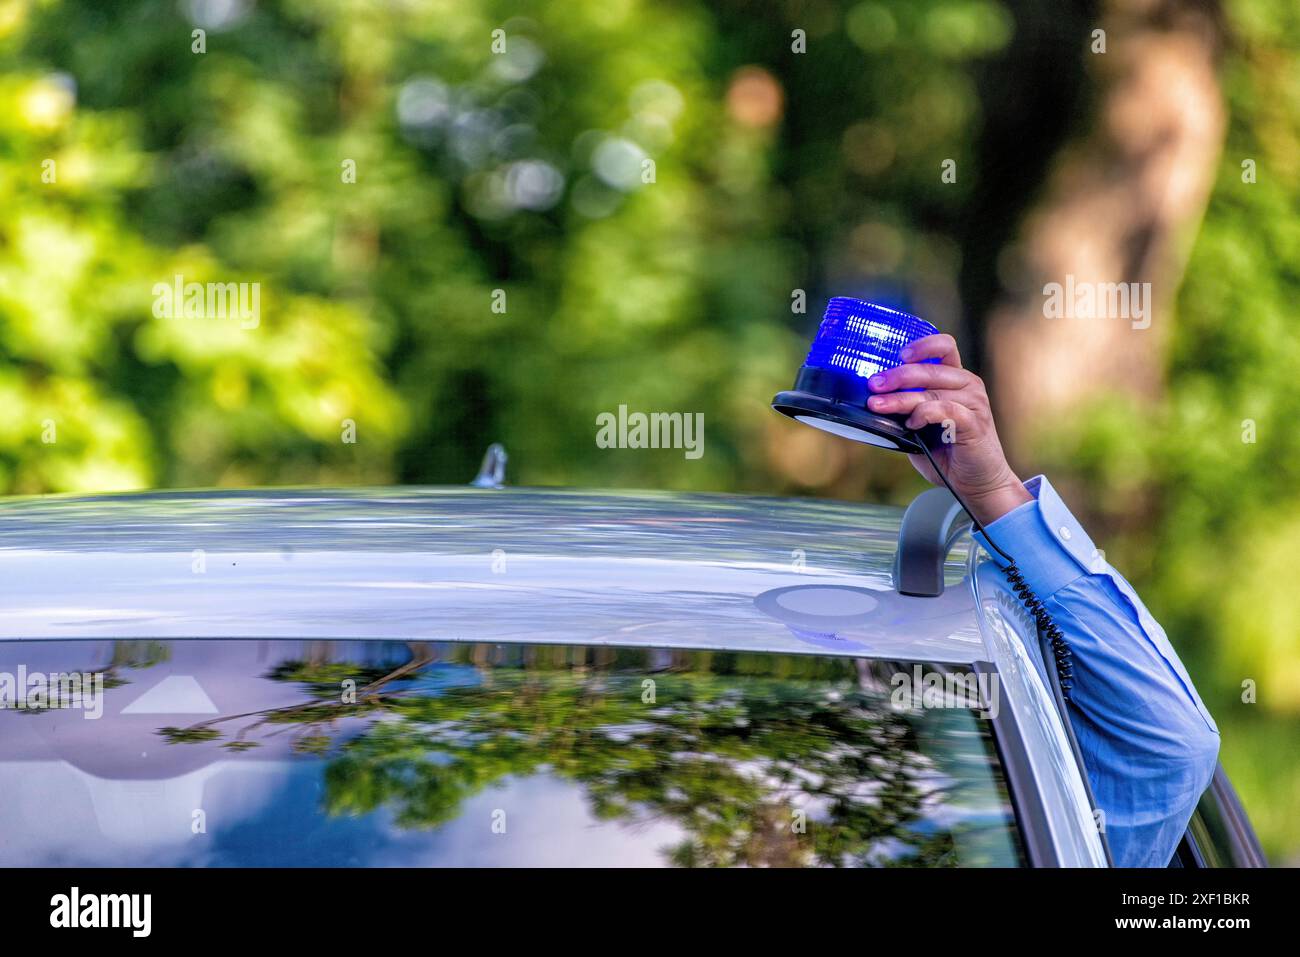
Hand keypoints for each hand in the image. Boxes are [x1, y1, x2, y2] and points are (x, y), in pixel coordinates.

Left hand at [865, 333, 1031, 525]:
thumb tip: (872, 399)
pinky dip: (924, 414)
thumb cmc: (947, 452)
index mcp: (957, 379)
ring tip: (877, 406)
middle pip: (930, 369)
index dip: (922, 345)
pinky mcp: (974, 423)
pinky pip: (945, 410)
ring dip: (901, 398)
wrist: (976, 482)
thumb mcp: (920, 424)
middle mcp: (968, 385)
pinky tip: (910, 423)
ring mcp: (974, 403)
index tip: (898, 355)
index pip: (944, 346)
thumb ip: (905, 408)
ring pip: (932, 392)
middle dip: (897, 376)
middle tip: (873, 385)